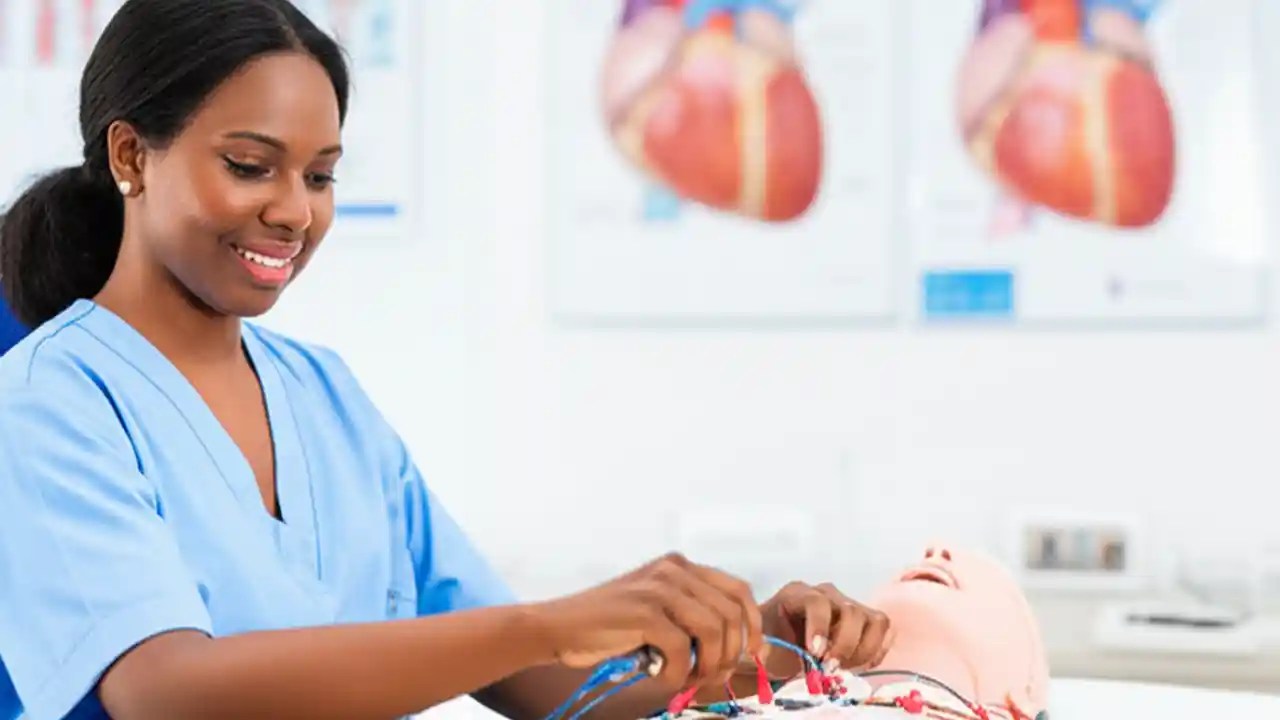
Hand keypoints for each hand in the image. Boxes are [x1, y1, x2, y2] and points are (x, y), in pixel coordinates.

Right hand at [531, 553, 764, 689]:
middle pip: (730, 613)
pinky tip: (660, 675)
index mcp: (679, 566)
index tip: (753, 653)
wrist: (557, 628)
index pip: (737, 590)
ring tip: (684, 678)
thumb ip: (693, 619)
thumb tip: (738, 650)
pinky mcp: (644, 611)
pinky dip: (677, 672)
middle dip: (728, 653)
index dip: (752, 624)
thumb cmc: (608, 628)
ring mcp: (658, 587)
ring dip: (705, 665)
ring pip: (713, 631)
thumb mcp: (657, 613)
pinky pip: (683, 649)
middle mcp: (673, 569)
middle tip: (710, 677)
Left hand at [758, 581, 890, 676]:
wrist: (779, 645)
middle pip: (851, 610)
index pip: (817, 602)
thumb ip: (771, 647)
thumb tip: (781, 654)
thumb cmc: (770, 643)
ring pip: (875, 620)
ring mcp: (849, 605)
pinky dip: (876, 651)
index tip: (815, 654)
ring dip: (863, 650)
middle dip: (844, 645)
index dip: (819, 627)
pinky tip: (858, 664)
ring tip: (844, 667)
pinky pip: (884, 630)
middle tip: (829, 668)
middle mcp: (828, 594)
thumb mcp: (763, 643)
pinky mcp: (866, 621)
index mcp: (798, 593)